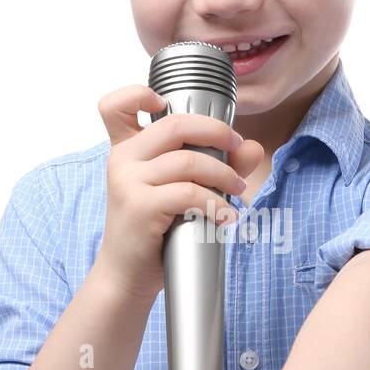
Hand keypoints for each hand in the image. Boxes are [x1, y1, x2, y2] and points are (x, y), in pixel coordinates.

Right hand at [96, 84, 263, 303]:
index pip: (115, 106)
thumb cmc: (154, 232)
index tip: (165, 104)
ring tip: (237, 191)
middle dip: (217, 132)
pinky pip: (189, 193)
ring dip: (224, 175)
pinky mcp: (140, 206)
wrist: (127, 276)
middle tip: (237, 148)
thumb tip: (254, 148)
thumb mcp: (182, 193)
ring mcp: (129, 182)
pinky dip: (215, 203)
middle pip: (175, 124)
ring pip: (189, 161)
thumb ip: (217, 165)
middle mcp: (123, 160)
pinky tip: (225, 216)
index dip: (138, 93)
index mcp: (127, 150)